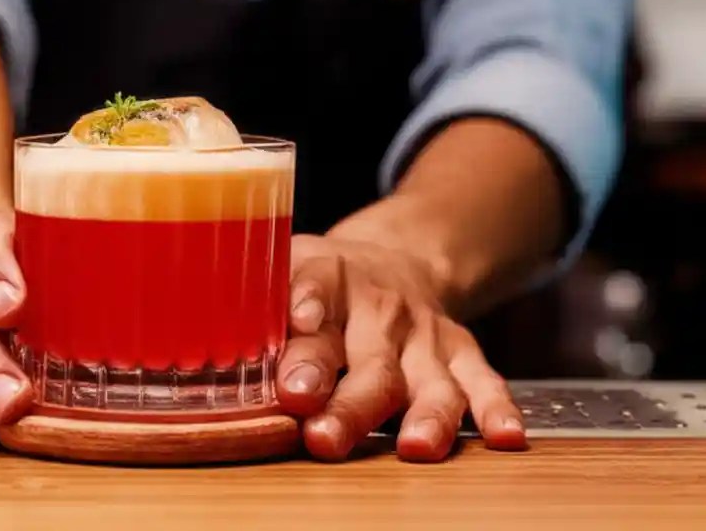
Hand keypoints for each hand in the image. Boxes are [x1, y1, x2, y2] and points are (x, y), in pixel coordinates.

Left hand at [273, 232, 526, 461]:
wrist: (391, 257)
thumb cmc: (317, 284)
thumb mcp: (280, 272)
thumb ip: (252, 309)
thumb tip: (201, 343)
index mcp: (327, 276)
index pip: (316, 288)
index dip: (306, 306)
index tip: (299, 326)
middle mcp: (380, 307)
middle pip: (368, 359)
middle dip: (348, 400)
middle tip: (323, 433)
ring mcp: (424, 333)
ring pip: (429, 379)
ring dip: (424, 415)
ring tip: (414, 447)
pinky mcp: (461, 351)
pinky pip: (484, 381)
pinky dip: (496, 409)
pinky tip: (505, 437)